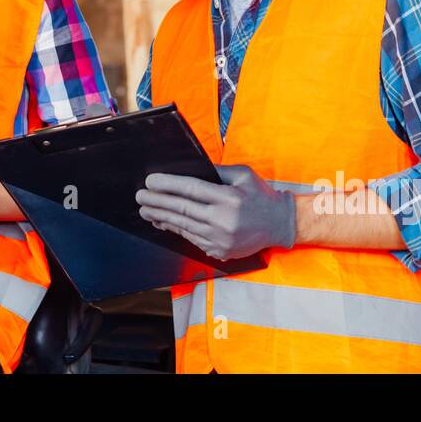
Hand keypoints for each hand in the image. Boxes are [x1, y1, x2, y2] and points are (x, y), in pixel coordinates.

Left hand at [136, 164, 296, 259]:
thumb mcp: (243, 175)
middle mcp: (223, 220)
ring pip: (184, 226)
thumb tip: (189, 170)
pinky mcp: (220, 251)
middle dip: (157, 202)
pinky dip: (176, 229)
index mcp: (229, 198)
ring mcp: (220, 239)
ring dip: (162, 217)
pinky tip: (164, 222)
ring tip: (146, 210)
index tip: (150, 181)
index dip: (168, 185)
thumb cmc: (261, 196)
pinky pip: (192, 238)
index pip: (191, 189)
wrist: (280, 225)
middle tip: (140, 197)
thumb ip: (217, 172)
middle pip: (182, 210)